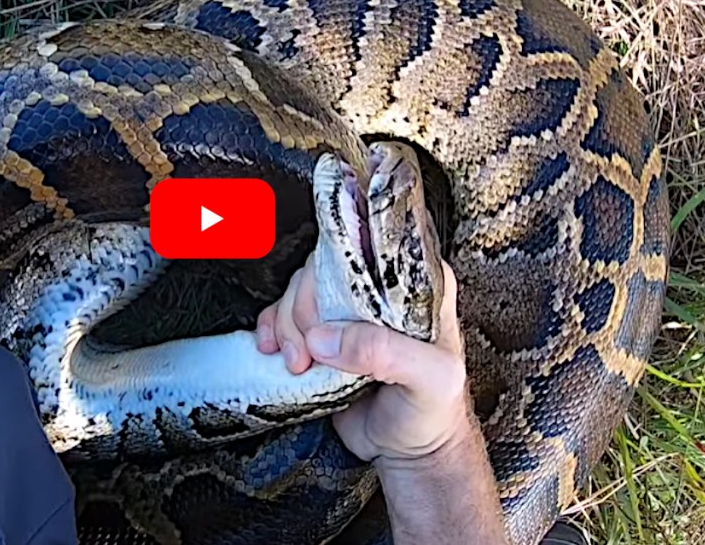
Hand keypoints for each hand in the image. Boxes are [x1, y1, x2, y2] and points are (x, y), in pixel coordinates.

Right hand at [256, 256, 469, 462]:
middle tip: (311, 352)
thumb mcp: (429, 379)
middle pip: (321, 270)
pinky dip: (271, 330)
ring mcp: (345, 313)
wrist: (409, 453)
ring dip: (286, 326)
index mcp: (414, 285)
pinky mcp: (321, 336)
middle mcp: (377, 291)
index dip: (338, 276)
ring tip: (299, 363)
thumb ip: (385, 352)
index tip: (328, 312)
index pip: (366, 252)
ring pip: (298, 292)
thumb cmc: (432, 413)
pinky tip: (275, 351)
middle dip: (304, 311)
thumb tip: (324, 338)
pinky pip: (283, 315)